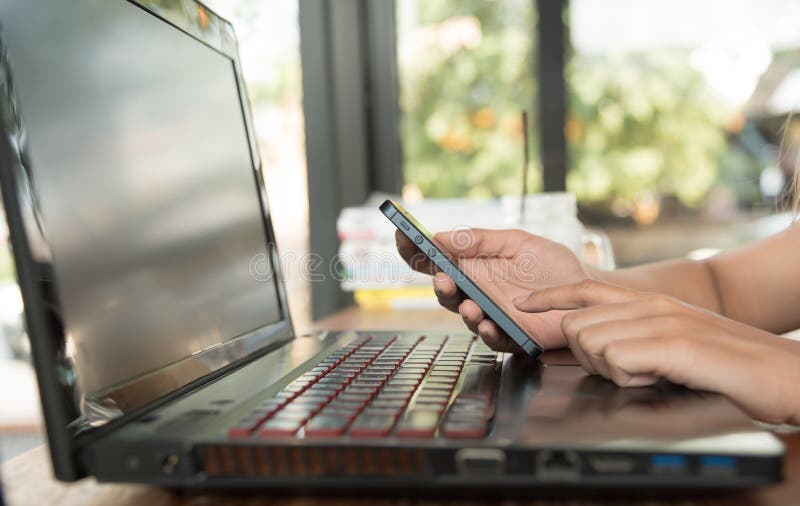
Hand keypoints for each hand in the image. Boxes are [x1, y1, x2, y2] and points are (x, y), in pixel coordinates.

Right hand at [396, 228, 588, 350]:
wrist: (587, 290)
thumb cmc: (552, 266)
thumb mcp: (517, 243)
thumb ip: (481, 241)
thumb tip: (442, 237)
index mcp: (472, 266)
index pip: (435, 259)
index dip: (414, 249)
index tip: (401, 236)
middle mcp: (476, 291)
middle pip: (444, 290)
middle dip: (439, 285)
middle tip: (442, 278)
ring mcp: (490, 314)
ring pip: (463, 315)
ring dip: (461, 310)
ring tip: (469, 304)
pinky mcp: (510, 336)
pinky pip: (491, 338)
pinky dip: (486, 332)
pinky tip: (487, 323)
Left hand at [513, 279, 799, 424]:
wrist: (783, 373)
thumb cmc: (727, 364)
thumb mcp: (673, 340)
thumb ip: (637, 336)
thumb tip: (600, 347)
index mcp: (648, 302)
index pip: (583, 289)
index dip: (547, 297)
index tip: (521, 305)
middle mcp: (649, 305)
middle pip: (575, 325)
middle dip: (585, 356)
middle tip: (622, 370)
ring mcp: (660, 322)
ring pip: (590, 342)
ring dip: (609, 369)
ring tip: (645, 374)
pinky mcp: (672, 344)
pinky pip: (616, 360)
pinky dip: (628, 379)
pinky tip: (655, 379)